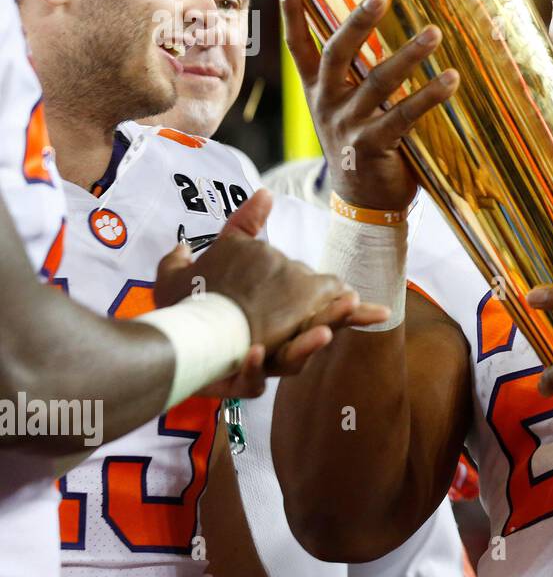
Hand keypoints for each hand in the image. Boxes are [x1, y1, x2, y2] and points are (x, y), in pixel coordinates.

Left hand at [154, 189, 390, 375]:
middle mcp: (279, 343)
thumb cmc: (197, 296)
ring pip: (293, 361)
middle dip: (334, 321)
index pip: (323, 312)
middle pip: (315, 335)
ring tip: (323, 334)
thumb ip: (246, 225)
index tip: (362, 299)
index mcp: (286, 317)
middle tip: (351, 303)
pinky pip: (250, 383)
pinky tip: (254, 353)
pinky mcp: (232, 383)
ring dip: (308, 346)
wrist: (166, 333)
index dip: (346, 308)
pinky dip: (253, 369)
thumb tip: (266, 193)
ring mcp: (258, 366)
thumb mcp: (223, 254)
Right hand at [281, 0, 459, 211]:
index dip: (291, 16)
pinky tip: (450, 79)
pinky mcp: (372, 145)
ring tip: (433, 32)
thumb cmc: (363, 148)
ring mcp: (348, 124)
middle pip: (338, 54)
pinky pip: (403, 115)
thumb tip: (380, 38)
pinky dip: (429, 96)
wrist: (363, 203)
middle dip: (358, 22)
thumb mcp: (348, 110)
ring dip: (408, 55)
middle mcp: (327, 103)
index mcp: (318, 92)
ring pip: (378, 81)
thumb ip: (357, 79)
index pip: (299, 48)